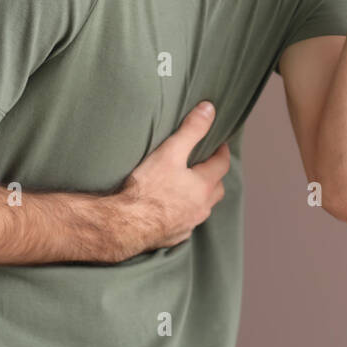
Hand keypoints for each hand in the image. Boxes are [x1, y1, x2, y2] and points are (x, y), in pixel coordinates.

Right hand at [118, 101, 230, 252]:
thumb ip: (191, 130)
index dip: (221, 152)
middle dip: (214, 176)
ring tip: (188, 187)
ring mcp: (188, 224)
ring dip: (200, 197)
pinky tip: (172, 210)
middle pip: (217, 189)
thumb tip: (209, 109)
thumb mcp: (170, 152)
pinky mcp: (174, 236)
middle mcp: (201, 207)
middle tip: (205, 165)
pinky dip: (183, 214)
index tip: (220, 144)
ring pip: (202, 208)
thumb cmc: (146, 189)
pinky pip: (186, 224)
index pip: (222, 164)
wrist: (124, 225)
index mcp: (203, 186)